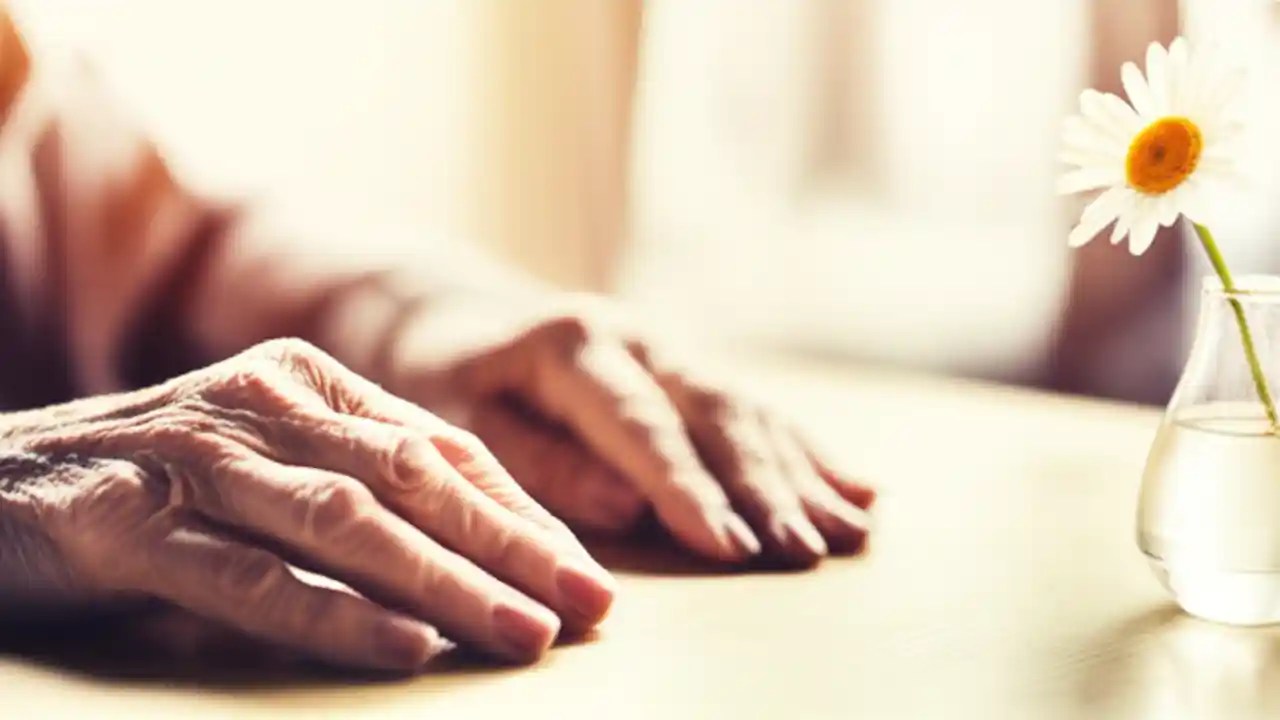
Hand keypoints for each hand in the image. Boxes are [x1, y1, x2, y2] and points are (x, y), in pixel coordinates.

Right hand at [0, 339, 615, 670]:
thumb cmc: (154, 480)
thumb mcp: (268, 460)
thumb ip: (357, 476)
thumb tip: (476, 529)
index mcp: (306, 384)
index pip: (443, 448)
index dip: (523, 512)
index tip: (590, 569)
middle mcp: (262, 406)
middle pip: (414, 479)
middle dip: (512, 546)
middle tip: (593, 604)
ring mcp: (197, 461)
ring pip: (346, 523)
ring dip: (446, 583)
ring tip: (524, 634)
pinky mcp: (130, 526)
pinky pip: (248, 578)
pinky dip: (332, 615)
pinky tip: (403, 649)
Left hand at [391, 295, 874, 566]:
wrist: (452, 314)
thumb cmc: (445, 376)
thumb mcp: (457, 418)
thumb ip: (537, 460)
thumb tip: (626, 503)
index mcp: (574, 345)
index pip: (643, 426)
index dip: (688, 490)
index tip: (731, 548)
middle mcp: (636, 338)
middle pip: (714, 415)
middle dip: (765, 487)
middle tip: (804, 552)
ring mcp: (670, 349)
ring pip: (749, 412)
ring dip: (803, 476)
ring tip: (852, 532)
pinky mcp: (688, 369)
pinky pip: (759, 410)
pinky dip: (809, 453)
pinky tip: (858, 490)